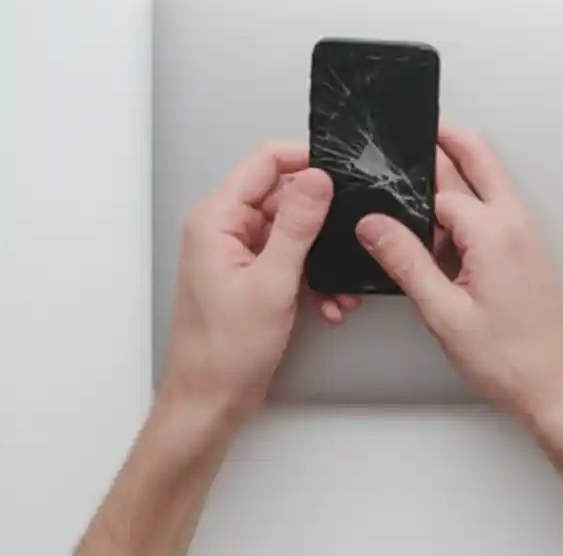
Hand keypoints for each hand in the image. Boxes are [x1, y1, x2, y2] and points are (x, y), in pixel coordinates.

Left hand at [160, 143, 356, 421]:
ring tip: (341, 285)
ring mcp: (237, 254)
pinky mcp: (251, 276)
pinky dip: (314, 277)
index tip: (343, 172)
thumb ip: (297, 225)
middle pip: (283, 196)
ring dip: (322, 255)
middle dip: (322, 219)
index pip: (264, 162)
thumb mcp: (273, 283)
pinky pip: (290, 259)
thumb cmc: (225, 352)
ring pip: (292, 231)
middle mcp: (223, 230)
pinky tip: (329, 303)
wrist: (210, 402)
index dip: (305, 160)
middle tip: (352, 238)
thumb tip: (317, 178)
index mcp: (217, 221)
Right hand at [354, 124, 562, 425]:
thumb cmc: (511, 359)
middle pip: (478, 157)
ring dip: (456, 174)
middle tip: (411, 128)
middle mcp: (514, 224)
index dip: (402, 185)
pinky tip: (439, 236)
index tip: (374, 179)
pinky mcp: (526, 251)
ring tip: (413, 183)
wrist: (557, 387)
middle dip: (444, 138)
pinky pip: (493, 213)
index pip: (438, 187)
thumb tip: (373, 226)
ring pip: (488, 182)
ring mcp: (525, 235)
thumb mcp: (443, 312)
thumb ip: (405, 262)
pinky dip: (467, 210)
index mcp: (494, 232)